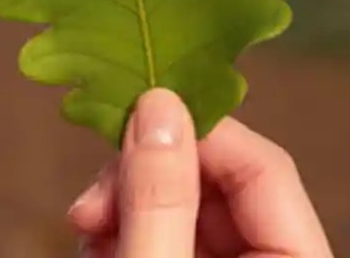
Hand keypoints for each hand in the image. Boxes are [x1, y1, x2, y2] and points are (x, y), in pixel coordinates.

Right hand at [68, 89, 332, 257]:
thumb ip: (160, 200)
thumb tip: (159, 105)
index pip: (264, 167)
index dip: (197, 134)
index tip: (130, 120)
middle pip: (210, 182)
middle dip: (140, 179)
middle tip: (90, 202)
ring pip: (173, 204)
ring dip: (119, 208)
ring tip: (85, 232)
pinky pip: (154, 230)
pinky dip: (115, 232)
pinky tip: (92, 247)